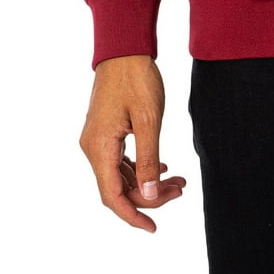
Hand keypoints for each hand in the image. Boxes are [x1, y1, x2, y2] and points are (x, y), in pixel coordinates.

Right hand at [79, 54, 185, 232]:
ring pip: (121, 174)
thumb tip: (148, 195)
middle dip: (149, 195)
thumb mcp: (148, 119)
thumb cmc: (136, 78)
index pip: (112, 196)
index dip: (133, 215)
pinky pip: (120, 159)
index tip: (153, 227)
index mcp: (99, 147)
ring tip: (178, 181)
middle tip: (180, 190)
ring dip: (147, 180)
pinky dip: (141, 166)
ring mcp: (97, 139)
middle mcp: (93, 147)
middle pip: (119, 187)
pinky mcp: (105, 130)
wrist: (124, 47)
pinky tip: (161, 165)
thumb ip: (148, 158)